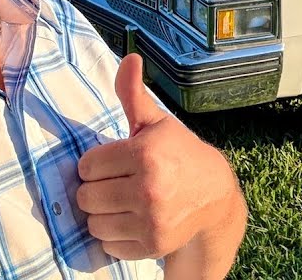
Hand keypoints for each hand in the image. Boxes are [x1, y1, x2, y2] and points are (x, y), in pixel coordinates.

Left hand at [77, 54, 246, 278]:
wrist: (214, 198)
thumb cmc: (179, 154)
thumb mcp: (157, 123)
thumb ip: (133, 94)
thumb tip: (129, 57)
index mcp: (146, 153)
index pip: (87, 166)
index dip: (97, 164)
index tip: (115, 163)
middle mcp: (148, 188)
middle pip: (86, 196)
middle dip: (97, 189)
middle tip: (118, 183)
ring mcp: (151, 220)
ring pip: (93, 223)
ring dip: (103, 214)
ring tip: (123, 203)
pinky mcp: (152, 244)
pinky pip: (108, 244)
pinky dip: (114, 235)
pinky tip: (132, 221)